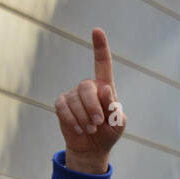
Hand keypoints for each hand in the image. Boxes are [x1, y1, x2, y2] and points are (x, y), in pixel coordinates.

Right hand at [54, 28, 125, 173]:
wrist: (92, 148)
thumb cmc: (108, 133)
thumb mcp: (118, 123)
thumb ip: (114, 107)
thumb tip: (105, 89)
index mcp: (105, 87)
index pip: (102, 64)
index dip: (100, 47)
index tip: (96, 30)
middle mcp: (88, 87)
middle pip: (86, 87)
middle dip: (93, 106)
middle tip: (98, 122)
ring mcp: (73, 95)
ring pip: (75, 100)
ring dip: (84, 118)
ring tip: (91, 129)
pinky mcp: (61, 104)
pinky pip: (63, 108)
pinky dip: (72, 121)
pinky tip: (79, 129)